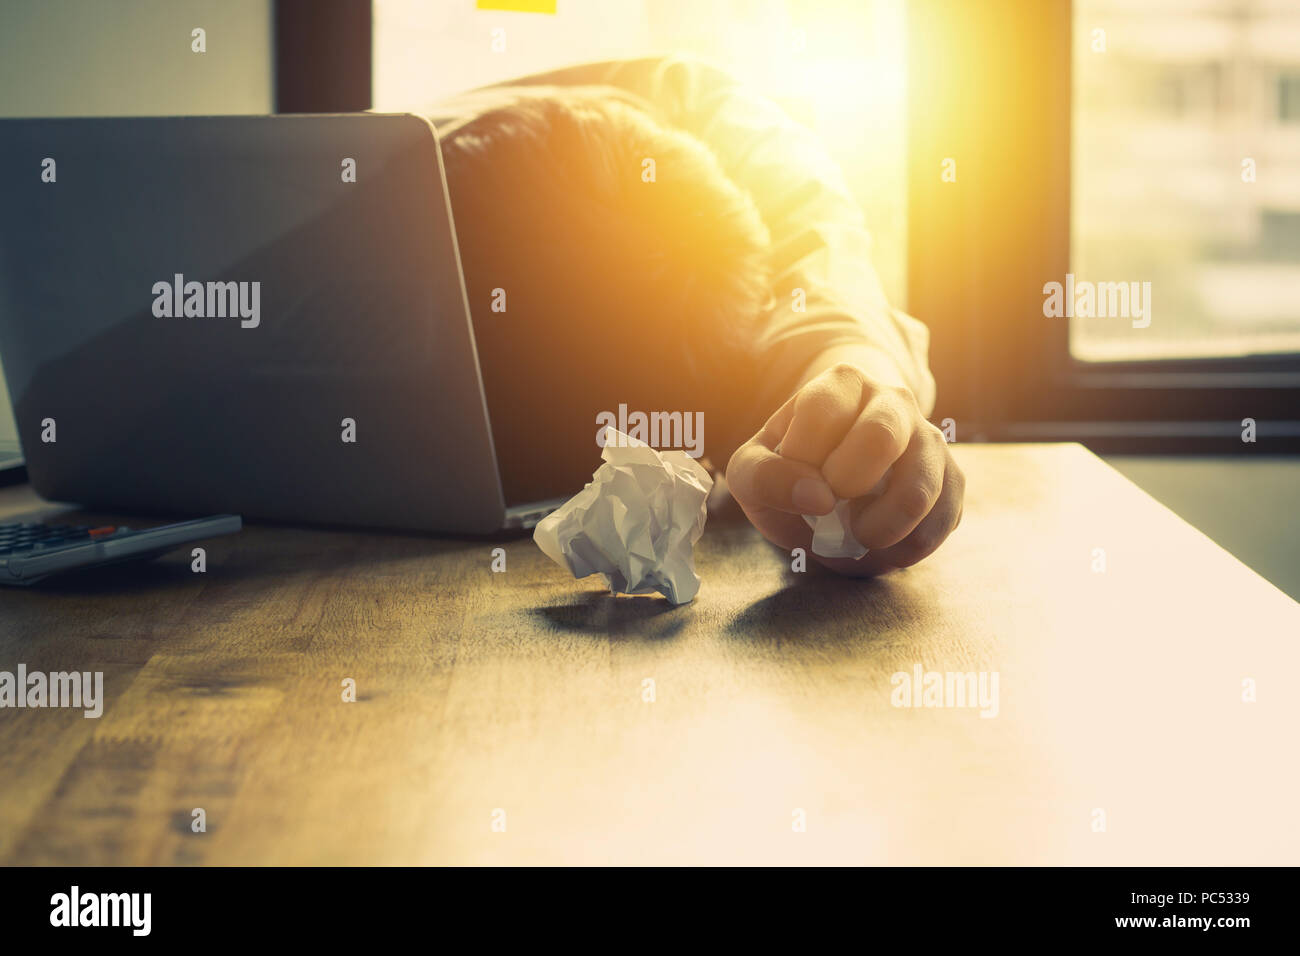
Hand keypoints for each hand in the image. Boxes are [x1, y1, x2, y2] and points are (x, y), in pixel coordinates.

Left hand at [726, 363, 963, 575]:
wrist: (833, 489)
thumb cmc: (790, 472)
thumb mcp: (751, 471)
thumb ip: (763, 477)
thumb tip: (819, 498)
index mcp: (842, 382)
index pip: (821, 413)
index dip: (799, 460)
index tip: (794, 476)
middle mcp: (894, 399)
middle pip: (880, 437)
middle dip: (844, 486)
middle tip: (828, 504)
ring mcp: (930, 438)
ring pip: (918, 488)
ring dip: (877, 529)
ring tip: (857, 531)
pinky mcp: (953, 480)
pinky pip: (941, 520)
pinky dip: (905, 547)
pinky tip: (883, 540)